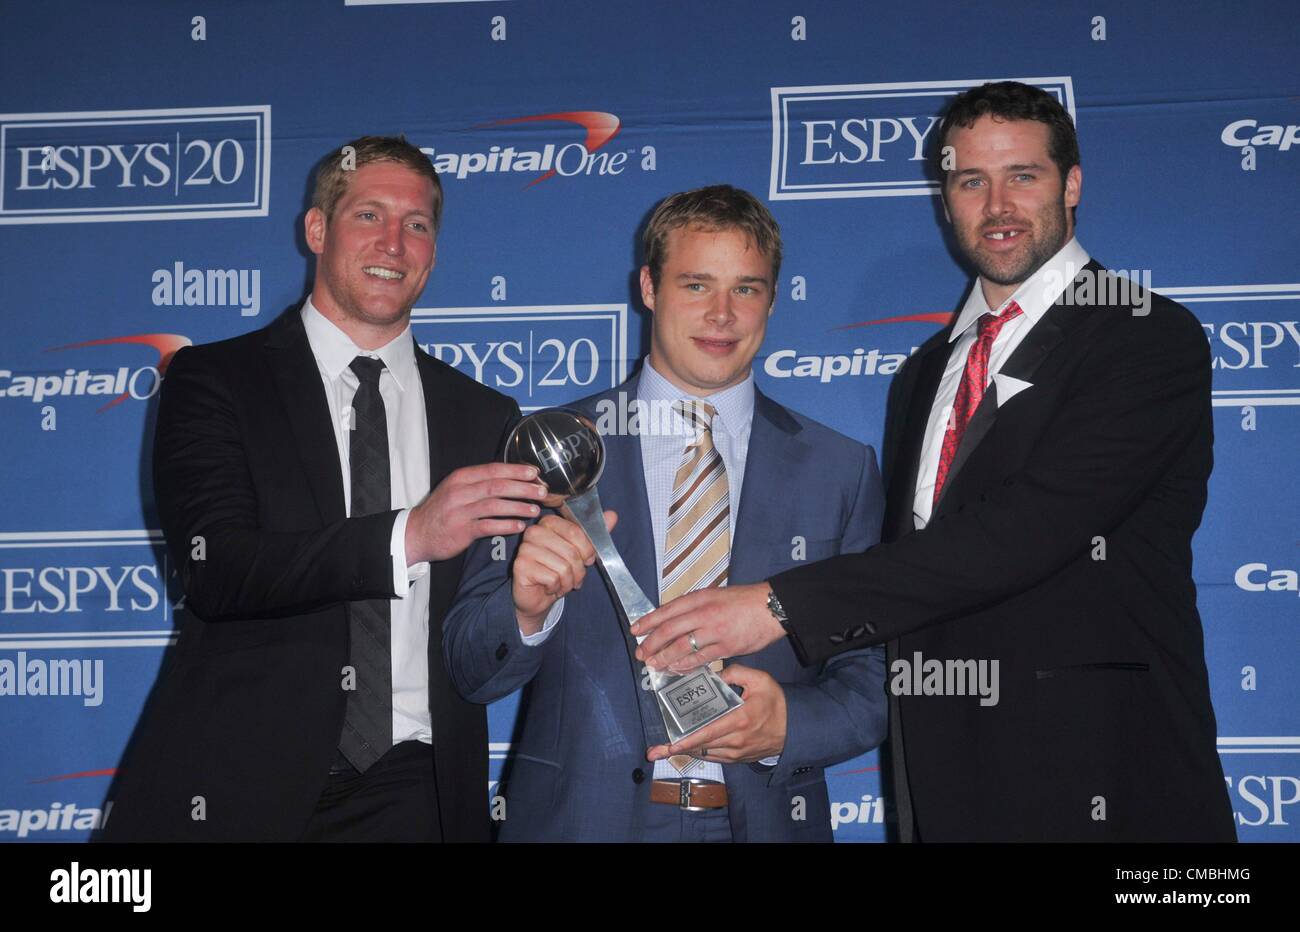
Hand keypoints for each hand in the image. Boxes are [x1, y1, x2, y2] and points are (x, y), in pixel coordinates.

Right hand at [405, 463, 548, 563]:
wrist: (417, 533)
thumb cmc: (443, 510)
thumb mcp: (457, 489)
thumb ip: (480, 483)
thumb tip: (513, 479)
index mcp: (461, 477)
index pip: (493, 469)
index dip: (516, 470)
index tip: (535, 472)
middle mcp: (460, 491)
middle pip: (498, 485)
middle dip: (523, 487)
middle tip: (542, 491)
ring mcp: (460, 511)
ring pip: (495, 505)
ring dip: (519, 507)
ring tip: (535, 510)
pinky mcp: (462, 531)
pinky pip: (489, 526)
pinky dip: (506, 525)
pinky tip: (520, 526)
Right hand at [513, 510, 617, 634]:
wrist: (539, 597)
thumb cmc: (558, 572)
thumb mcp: (581, 553)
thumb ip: (594, 534)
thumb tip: (612, 515)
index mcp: (549, 523)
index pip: (576, 532)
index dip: (587, 550)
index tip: (586, 559)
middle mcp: (534, 532)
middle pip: (571, 552)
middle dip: (578, 571)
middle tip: (572, 577)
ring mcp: (525, 548)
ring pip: (563, 567)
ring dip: (568, 582)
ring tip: (560, 583)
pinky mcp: (521, 566)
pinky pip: (553, 578)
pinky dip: (557, 588)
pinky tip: (549, 588)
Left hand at [631, 582, 783, 672]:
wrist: (771, 607)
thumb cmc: (743, 601)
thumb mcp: (714, 595)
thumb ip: (694, 607)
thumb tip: (671, 620)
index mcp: (700, 598)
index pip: (667, 610)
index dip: (648, 621)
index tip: (635, 630)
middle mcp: (704, 613)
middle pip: (670, 630)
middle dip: (652, 643)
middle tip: (641, 654)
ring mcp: (715, 631)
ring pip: (682, 647)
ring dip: (665, 657)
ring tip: (654, 664)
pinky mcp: (727, 647)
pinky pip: (701, 659)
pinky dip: (685, 665)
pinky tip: (676, 669)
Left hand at [646, 665, 786, 763]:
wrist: (795, 727)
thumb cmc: (776, 702)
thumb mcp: (761, 680)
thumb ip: (737, 672)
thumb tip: (717, 672)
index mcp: (739, 720)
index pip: (708, 732)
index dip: (687, 740)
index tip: (670, 744)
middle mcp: (735, 740)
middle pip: (701, 747)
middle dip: (676, 750)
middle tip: (654, 752)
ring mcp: (736, 752)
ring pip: (705, 754)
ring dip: (685, 752)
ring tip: (663, 750)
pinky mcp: (738, 758)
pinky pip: (714, 757)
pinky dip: (699, 753)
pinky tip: (686, 749)